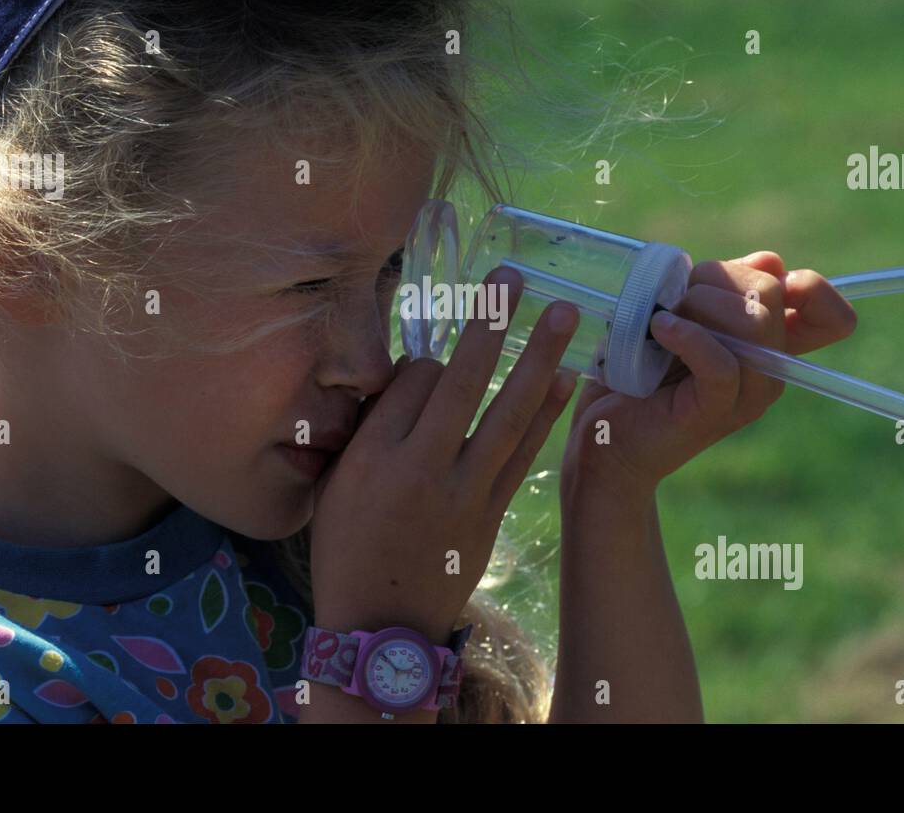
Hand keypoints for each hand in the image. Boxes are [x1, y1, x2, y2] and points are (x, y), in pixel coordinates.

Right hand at [308, 266, 581, 644]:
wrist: (380, 627)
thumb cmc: (347, 547)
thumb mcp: (336, 484)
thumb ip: (371, 428)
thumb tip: (415, 375)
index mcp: (372, 455)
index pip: (412, 380)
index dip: (428, 359)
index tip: (435, 359)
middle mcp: (420, 468)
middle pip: (462, 380)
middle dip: (490, 322)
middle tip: (514, 275)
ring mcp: (463, 493)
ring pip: (506, 412)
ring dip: (539, 358)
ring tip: (566, 314)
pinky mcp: (491, 514)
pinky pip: (524, 453)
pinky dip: (547, 415)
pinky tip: (567, 380)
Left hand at [561, 251, 856, 500]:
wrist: (604, 435)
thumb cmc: (640, 370)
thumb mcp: (685, 314)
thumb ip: (727, 289)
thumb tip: (771, 261)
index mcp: (772, 345)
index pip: (832, 315)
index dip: (810, 287)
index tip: (758, 279)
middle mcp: (769, 370)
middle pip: (770, 293)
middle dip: (715, 281)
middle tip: (677, 303)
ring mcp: (746, 395)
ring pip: (749, 321)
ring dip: (695, 305)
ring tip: (661, 323)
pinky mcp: (713, 411)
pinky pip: (720, 361)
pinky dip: (686, 335)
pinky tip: (658, 329)